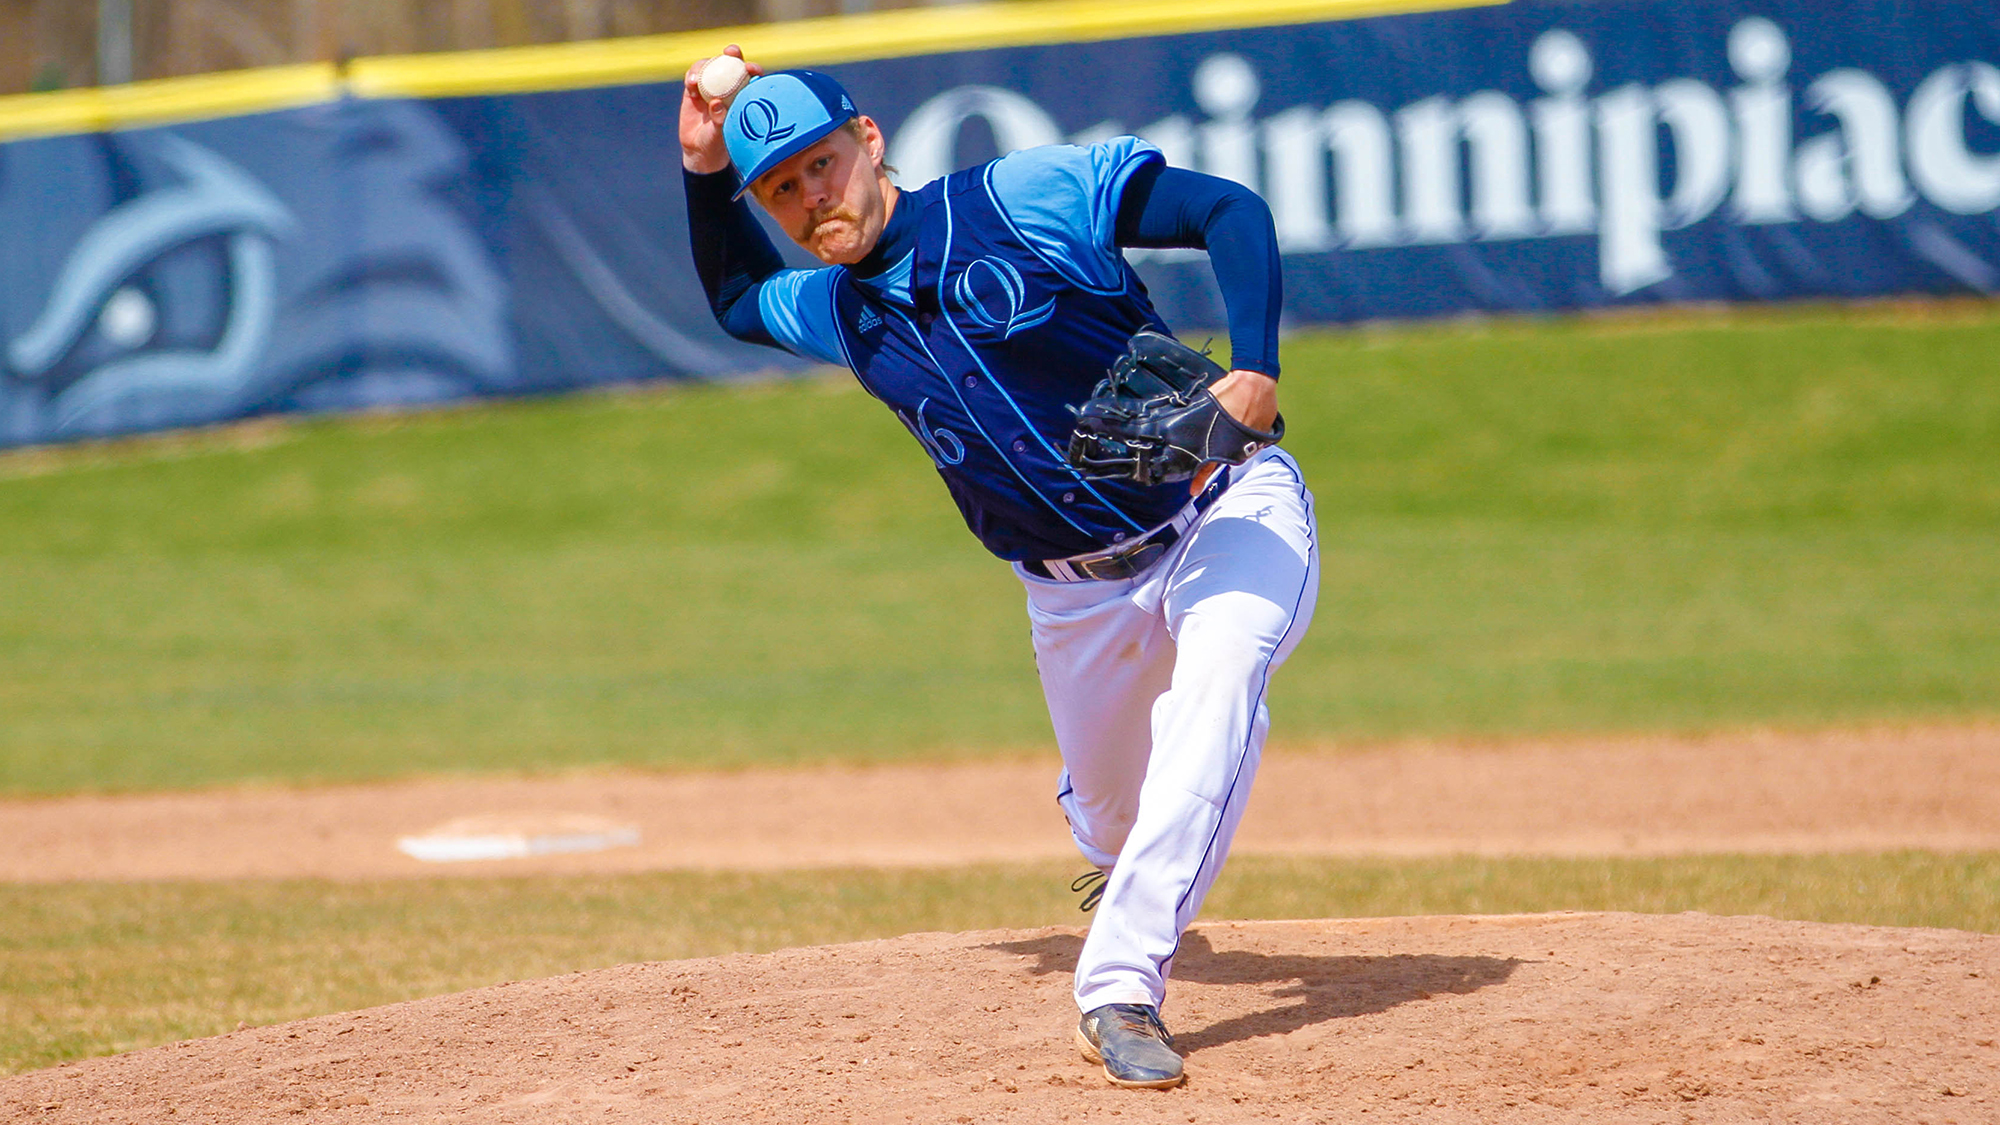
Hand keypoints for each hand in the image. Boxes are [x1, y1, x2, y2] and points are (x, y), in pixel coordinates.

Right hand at [680, 46, 764, 173]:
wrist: (698, 151)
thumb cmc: (717, 144)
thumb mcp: (721, 134)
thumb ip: (720, 119)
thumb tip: (716, 103)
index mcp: (740, 97)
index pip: (749, 79)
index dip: (752, 69)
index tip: (751, 69)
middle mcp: (727, 89)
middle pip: (731, 65)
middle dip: (732, 54)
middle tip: (731, 52)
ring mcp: (709, 88)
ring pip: (709, 67)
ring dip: (705, 65)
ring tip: (699, 77)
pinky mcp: (693, 90)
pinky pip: (692, 77)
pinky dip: (692, 76)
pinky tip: (691, 84)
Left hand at [1193, 369, 1278, 493]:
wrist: (1256, 379)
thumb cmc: (1230, 389)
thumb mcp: (1209, 404)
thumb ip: (1201, 420)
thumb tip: (1187, 430)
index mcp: (1223, 439)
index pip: (1209, 464)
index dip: (1200, 477)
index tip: (1194, 490)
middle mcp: (1239, 444)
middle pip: (1226, 458)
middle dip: (1218, 457)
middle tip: (1209, 455)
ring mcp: (1254, 441)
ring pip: (1240, 451)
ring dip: (1233, 444)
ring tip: (1231, 429)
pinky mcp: (1264, 434)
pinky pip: (1253, 441)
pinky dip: (1246, 436)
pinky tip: (1243, 424)